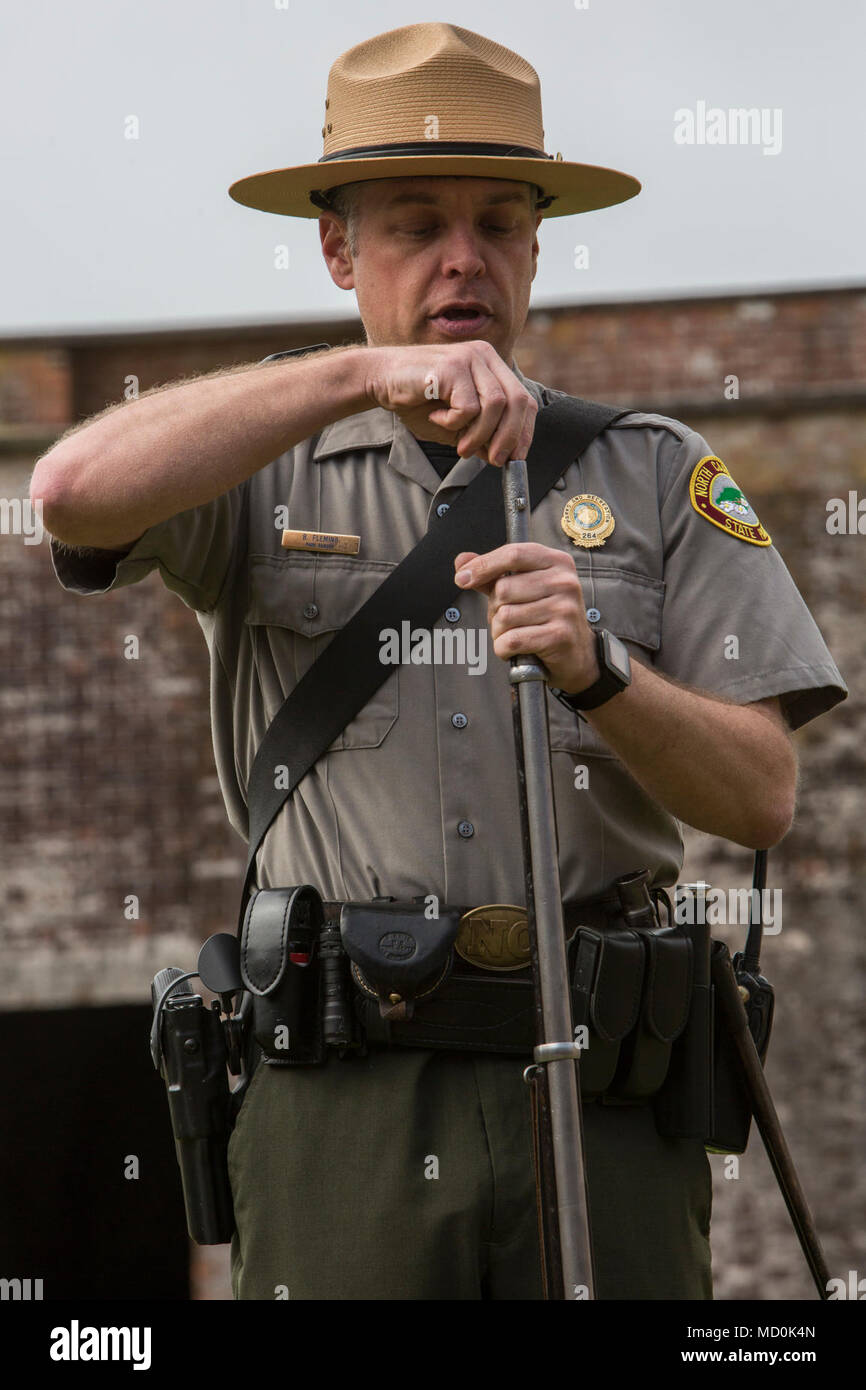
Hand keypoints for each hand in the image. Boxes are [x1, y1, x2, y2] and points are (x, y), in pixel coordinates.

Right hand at [363, 340, 537, 465]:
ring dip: (478, 434)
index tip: (515, 457)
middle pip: (517, 401)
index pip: (523, 399)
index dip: (524, 431)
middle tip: (493, 460)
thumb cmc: (417, 401)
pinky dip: (454, 422)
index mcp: (491, 366)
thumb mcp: (455, 424)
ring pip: (495, 406)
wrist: (380, 380)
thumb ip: (480, 435)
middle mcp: (484, 356)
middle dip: (508, 437)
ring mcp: (469, 358)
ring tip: (459, 444)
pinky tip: (437, 418)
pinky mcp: (452, 366)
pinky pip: (467, 407)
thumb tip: (501, 456)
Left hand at [454, 543, 599, 691]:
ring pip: (504, 617)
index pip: (512, 554)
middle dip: (495, 609)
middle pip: (503, 589)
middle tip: (511, 618)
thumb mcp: (523, 589)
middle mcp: (564, 582)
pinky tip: (518, 648)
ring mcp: (564, 608)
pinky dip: (504, 649)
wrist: (577, 654)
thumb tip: (462, 561)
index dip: (483, 566)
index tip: (461, 579)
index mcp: (556, 561)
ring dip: (500, 632)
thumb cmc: (546, 617)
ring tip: (518, 633)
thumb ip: (492, 574)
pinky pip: (511, 640)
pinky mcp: (559, 635)